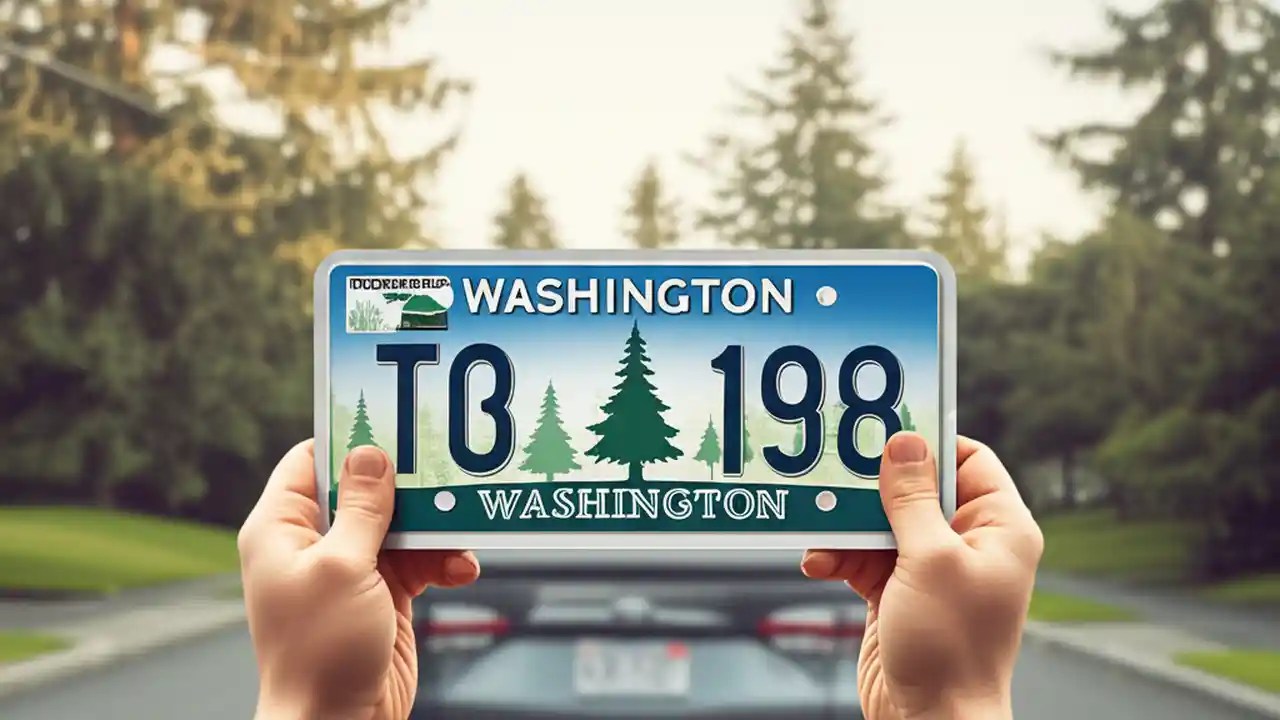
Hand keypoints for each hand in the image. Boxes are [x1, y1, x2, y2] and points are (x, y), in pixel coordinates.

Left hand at [238, 441, 479, 719]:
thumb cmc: (320, 654)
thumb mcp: (342, 567)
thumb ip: (361, 509)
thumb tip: (369, 454)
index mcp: (281, 529)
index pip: (311, 461)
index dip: (348, 440)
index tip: (392, 421)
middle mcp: (313, 544)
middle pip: (364, 490)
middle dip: (407, 486)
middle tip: (443, 471)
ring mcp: (350, 570)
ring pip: (399, 524)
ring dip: (434, 529)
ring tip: (460, 535)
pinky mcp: (382, 595)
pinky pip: (418, 560)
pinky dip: (442, 561)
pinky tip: (460, 570)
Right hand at [801, 433, 1042, 719]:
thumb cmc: (951, 649)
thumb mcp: (931, 560)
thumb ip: (913, 499)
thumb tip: (904, 443)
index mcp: (999, 529)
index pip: (968, 460)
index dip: (929, 443)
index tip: (885, 428)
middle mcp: (967, 543)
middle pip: (915, 488)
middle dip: (873, 486)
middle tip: (837, 472)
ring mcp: (929, 569)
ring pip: (881, 522)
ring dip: (847, 525)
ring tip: (821, 528)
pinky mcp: (895, 592)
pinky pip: (862, 556)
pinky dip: (839, 556)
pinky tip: (819, 562)